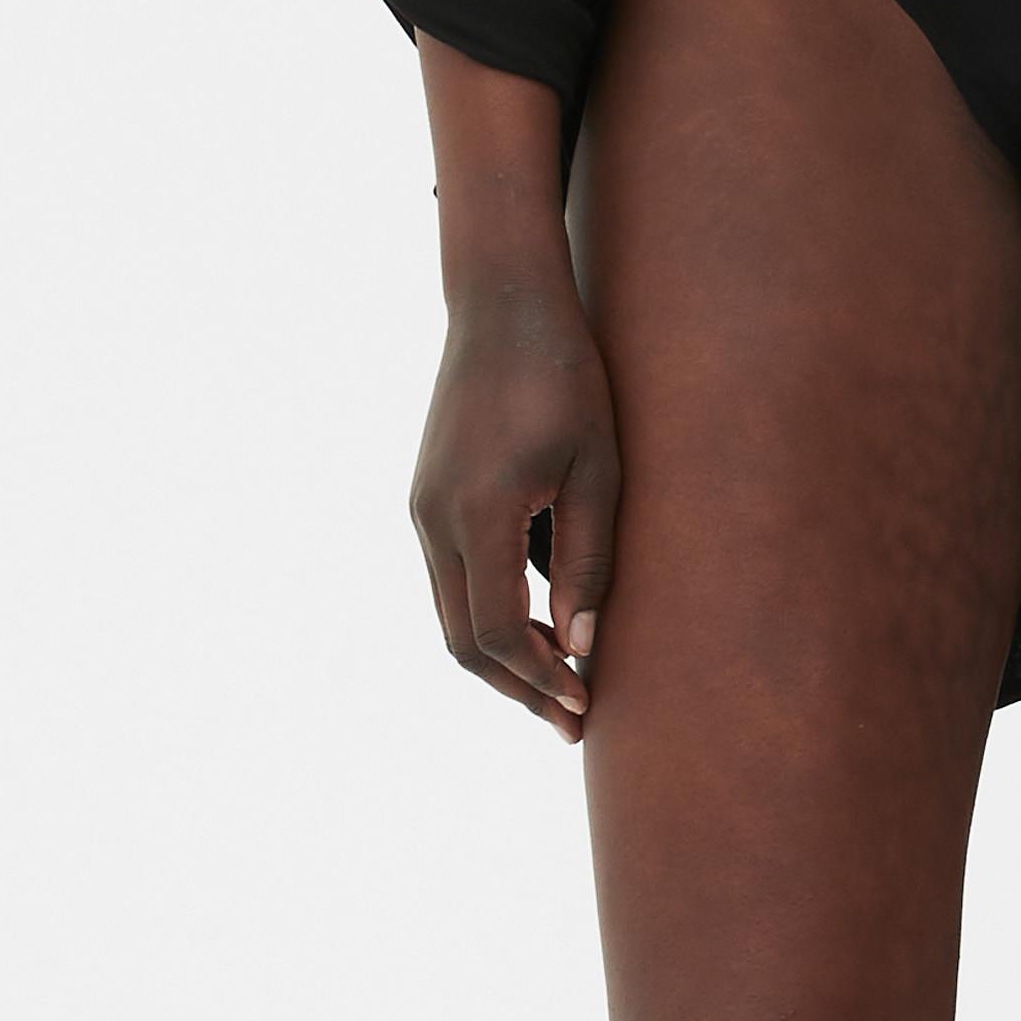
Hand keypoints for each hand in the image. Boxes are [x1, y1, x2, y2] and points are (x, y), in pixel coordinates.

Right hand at [409, 258, 618, 736]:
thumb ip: (589, 560)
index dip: (540, 680)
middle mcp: (434, 519)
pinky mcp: (426, 495)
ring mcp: (422, 507)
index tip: (584, 705)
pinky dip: (491, 609)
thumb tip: (581, 646)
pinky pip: (453, 575)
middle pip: (462, 641)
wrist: (502, 302)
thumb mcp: (598, 468)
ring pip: (451, 613)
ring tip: (561, 676)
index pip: (497, 634)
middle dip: (517, 687)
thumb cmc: (565, 375)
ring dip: (502, 653)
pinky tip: (542, 613)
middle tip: (571, 719)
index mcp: (477, 514)